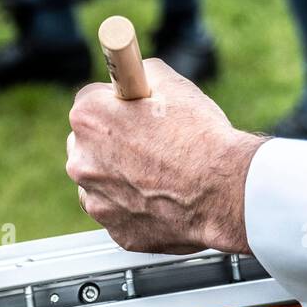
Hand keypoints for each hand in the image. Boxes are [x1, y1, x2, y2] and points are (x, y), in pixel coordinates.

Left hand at [67, 58, 265, 254]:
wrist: (224, 190)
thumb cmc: (200, 137)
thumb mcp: (171, 83)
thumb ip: (140, 75)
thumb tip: (133, 77)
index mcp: (89, 118)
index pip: (90, 101)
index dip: (117, 103)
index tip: (134, 109)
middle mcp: (82, 160)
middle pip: (89, 142)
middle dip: (113, 140)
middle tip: (149, 142)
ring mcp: (96, 200)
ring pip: (101, 180)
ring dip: (121, 175)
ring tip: (160, 172)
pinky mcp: (115, 231)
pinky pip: (119, 211)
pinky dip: (135, 205)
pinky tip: (162, 197)